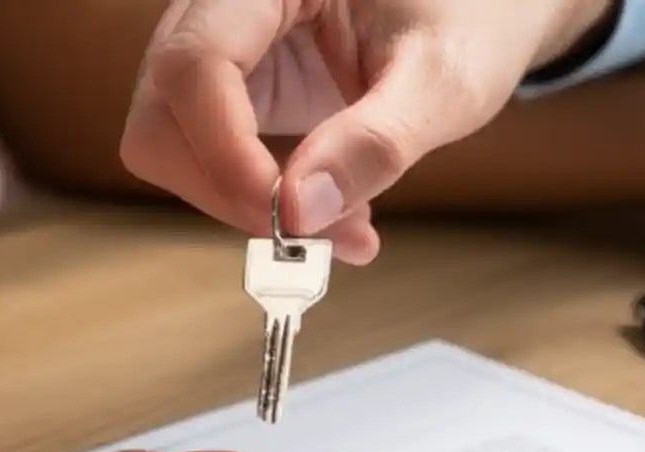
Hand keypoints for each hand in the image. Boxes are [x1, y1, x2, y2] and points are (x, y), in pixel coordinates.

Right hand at [121, 0, 613, 263]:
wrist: (480, 8)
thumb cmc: (471, 16)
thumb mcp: (444, 79)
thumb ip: (375, 142)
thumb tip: (298, 213)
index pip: (195, 65)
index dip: (225, 153)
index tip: (284, 217)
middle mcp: (223, 4)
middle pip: (164, 112)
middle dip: (227, 189)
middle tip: (312, 235)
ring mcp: (222, 47)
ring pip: (170, 143)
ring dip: (242, 204)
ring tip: (340, 225)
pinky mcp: (233, 89)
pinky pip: (207, 156)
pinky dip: (256, 198)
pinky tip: (327, 209)